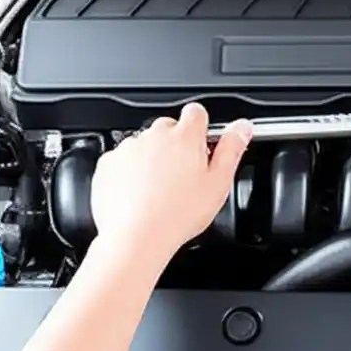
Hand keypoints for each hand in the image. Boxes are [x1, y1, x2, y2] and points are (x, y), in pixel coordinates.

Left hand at [90, 104, 251, 262]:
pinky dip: (130, 172)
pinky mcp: (108, 164)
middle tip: (184, 177)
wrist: (136, 238)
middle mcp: (154, 136)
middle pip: (169, 129)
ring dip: (153, 159)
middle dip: (177, 146)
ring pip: (146, 145)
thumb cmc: (178, 215)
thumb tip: (242, 127)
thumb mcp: (218, 183)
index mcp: (185, 137)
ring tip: (160, 191)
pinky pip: (123, 161)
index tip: (202, 146)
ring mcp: (129, 148)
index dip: (201, 129)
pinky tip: (140, 195)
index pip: (196, 113)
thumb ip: (232, 149)